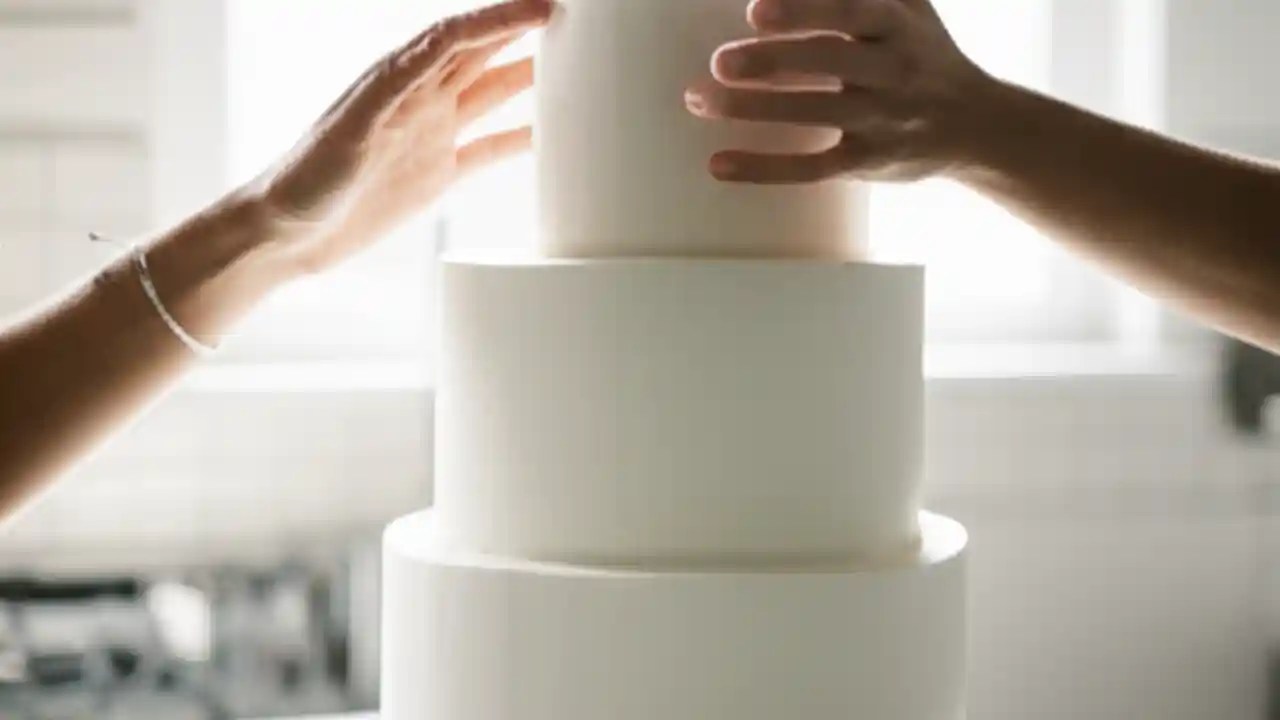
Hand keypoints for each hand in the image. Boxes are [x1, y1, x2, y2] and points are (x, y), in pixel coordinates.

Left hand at [246, 0, 551, 273]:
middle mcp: (419, 100)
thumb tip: (431, 51)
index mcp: (397, 80)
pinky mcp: (435, 174)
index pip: (459, 36)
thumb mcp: (347, 130)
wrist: (286, 234)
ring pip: (489, 94)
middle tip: (571, 18)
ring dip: (526, 77)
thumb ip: (388, 93)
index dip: (503, 18)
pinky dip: (519, 140)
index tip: (546, 9)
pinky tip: (548, 136)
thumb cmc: (305, 179)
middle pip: (480, 52)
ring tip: (571, 65)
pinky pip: (487, 149)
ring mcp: (430, 135)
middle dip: (521, 29)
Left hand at [685, 0, 993, 183]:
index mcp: (898, 25)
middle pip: (829, 62)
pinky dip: (764, 169)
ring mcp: (880, 120)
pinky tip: (718, 164)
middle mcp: (892, 71)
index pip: (851, 12)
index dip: (804, 10)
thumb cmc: (921, 52)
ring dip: (753, 108)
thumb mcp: (908, 4)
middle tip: (721, 60)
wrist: (977, 125)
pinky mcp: (866, 162)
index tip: (754, 10)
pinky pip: (812, 169)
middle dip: (773, 60)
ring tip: (700, 98)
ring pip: (813, 115)